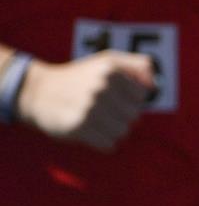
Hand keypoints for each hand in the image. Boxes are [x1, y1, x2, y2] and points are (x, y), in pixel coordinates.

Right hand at [15, 51, 154, 150]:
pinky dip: (103, 143)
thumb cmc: (79, 77)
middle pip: (134, 116)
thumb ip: (138, 65)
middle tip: (103, 111)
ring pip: (123, 132)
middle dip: (121, 116)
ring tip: (97, 121)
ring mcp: (89, 108)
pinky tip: (91, 132)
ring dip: (112, 131)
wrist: (38, 91)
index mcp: (111, 70)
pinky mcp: (78, 127)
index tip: (113, 97)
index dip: (128, 100)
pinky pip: (109, 145)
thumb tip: (155, 87)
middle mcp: (101, 87)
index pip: (141, 97)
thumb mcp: (108, 60)